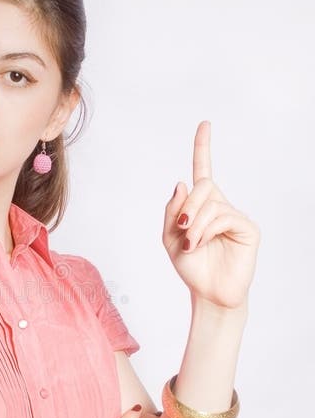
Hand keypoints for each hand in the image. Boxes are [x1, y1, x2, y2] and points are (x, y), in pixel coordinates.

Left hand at [162, 121, 260, 308]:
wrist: (208, 293)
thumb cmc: (191, 267)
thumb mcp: (170, 237)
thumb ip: (173, 210)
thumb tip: (181, 182)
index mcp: (201, 205)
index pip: (203, 171)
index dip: (203, 147)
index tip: (205, 124)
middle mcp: (219, 206)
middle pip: (203, 185)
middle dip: (187, 206)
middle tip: (182, 229)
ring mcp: (235, 216)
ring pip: (210, 202)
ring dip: (194, 224)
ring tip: (191, 245)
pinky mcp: (247, 228)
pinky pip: (223, 216)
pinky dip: (206, 230)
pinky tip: (201, 244)